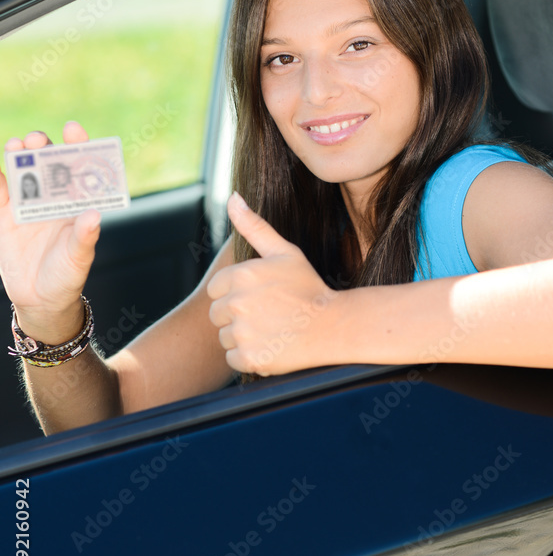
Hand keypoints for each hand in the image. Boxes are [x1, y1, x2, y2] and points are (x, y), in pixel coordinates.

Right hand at [0, 121, 100, 337]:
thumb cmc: (67, 277)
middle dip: (44, 146)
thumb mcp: (78, 259)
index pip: (80, 167)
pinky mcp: (6, 216)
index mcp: (76, 203)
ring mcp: (29, 205)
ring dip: (20, 154)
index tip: (73, 130)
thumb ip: (84, 238)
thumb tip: (94, 216)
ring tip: (17, 145)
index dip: (78, 145)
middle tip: (37, 140)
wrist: (39, 300)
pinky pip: (0, 191)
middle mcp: (54, 199)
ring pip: (24, 171)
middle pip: (49, 162)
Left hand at [207, 192, 337, 374]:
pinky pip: (234, 357)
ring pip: (225, 337)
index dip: (235, 293)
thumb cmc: (309, 287)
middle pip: (217, 314)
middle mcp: (237, 303)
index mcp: (241, 275)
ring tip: (272, 330)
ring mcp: (243, 333)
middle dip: (236, 316)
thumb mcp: (284, 252)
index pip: (215, 289)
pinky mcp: (249, 358)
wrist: (334, 326)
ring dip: (243, 337)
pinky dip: (250, 356)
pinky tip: (272, 346)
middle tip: (268, 315)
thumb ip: (254, 226)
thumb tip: (232, 197)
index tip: (260, 297)